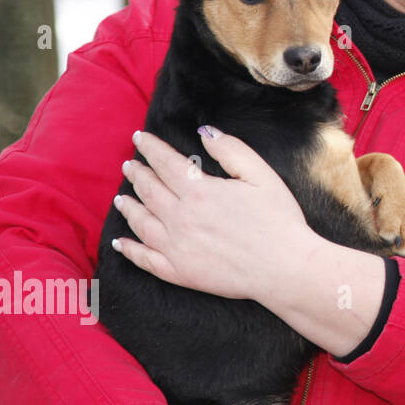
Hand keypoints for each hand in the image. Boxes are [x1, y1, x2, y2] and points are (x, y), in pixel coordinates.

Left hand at [110, 127, 310, 303]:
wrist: (284, 267)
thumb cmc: (278, 219)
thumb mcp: (261, 175)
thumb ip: (231, 150)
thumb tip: (205, 132)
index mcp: (200, 191)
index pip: (165, 163)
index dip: (150, 148)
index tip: (140, 138)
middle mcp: (180, 218)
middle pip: (149, 190)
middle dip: (137, 174)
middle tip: (129, 166)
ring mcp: (176, 247)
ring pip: (141, 222)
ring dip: (128, 207)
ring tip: (121, 198)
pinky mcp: (179, 272)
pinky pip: (145, 259)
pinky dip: (129, 250)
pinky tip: (120, 242)